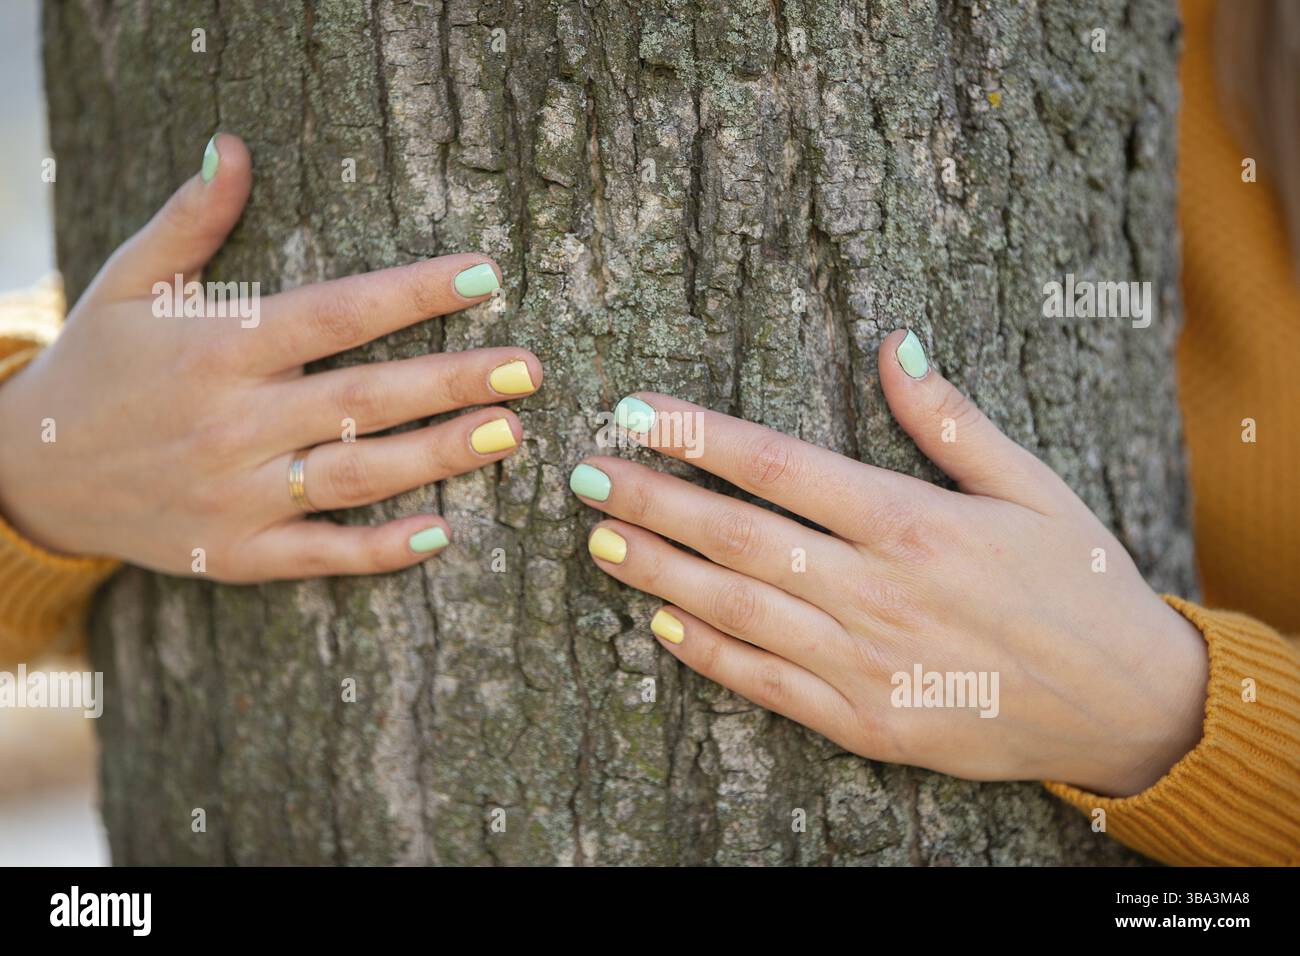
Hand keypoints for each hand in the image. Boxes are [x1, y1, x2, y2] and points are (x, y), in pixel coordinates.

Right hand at [0, 133, 541, 581]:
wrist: (30, 471)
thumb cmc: (96, 366)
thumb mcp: (127, 282)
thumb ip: (191, 220)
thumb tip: (233, 145)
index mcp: (217, 347)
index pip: (334, 312)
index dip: (414, 293)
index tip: (487, 275)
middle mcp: (233, 421)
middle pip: (364, 396)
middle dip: (454, 380)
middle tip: (530, 368)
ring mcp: (236, 493)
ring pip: (356, 474)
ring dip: (438, 456)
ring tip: (509, 434)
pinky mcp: (235, 552)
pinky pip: (319, 555)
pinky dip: (377, 550)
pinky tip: (438, 534)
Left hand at [570, 330, 1207, 796]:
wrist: (1126, 707)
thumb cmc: (1079, 585)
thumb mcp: (1033, 487)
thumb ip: (951, 420)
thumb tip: (893, 343)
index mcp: (912, 524)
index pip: (778, 465)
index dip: (698, 436)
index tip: (637, 412)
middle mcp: (875, 592)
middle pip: (737, 535)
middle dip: (652, 499)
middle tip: (585, 473)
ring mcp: (864, 664)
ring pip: (735, 609)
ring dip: (660, 570)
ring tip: (600, 538)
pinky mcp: (865, 724)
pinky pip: (767, 686)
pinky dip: (708, 654)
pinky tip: (661, 622)